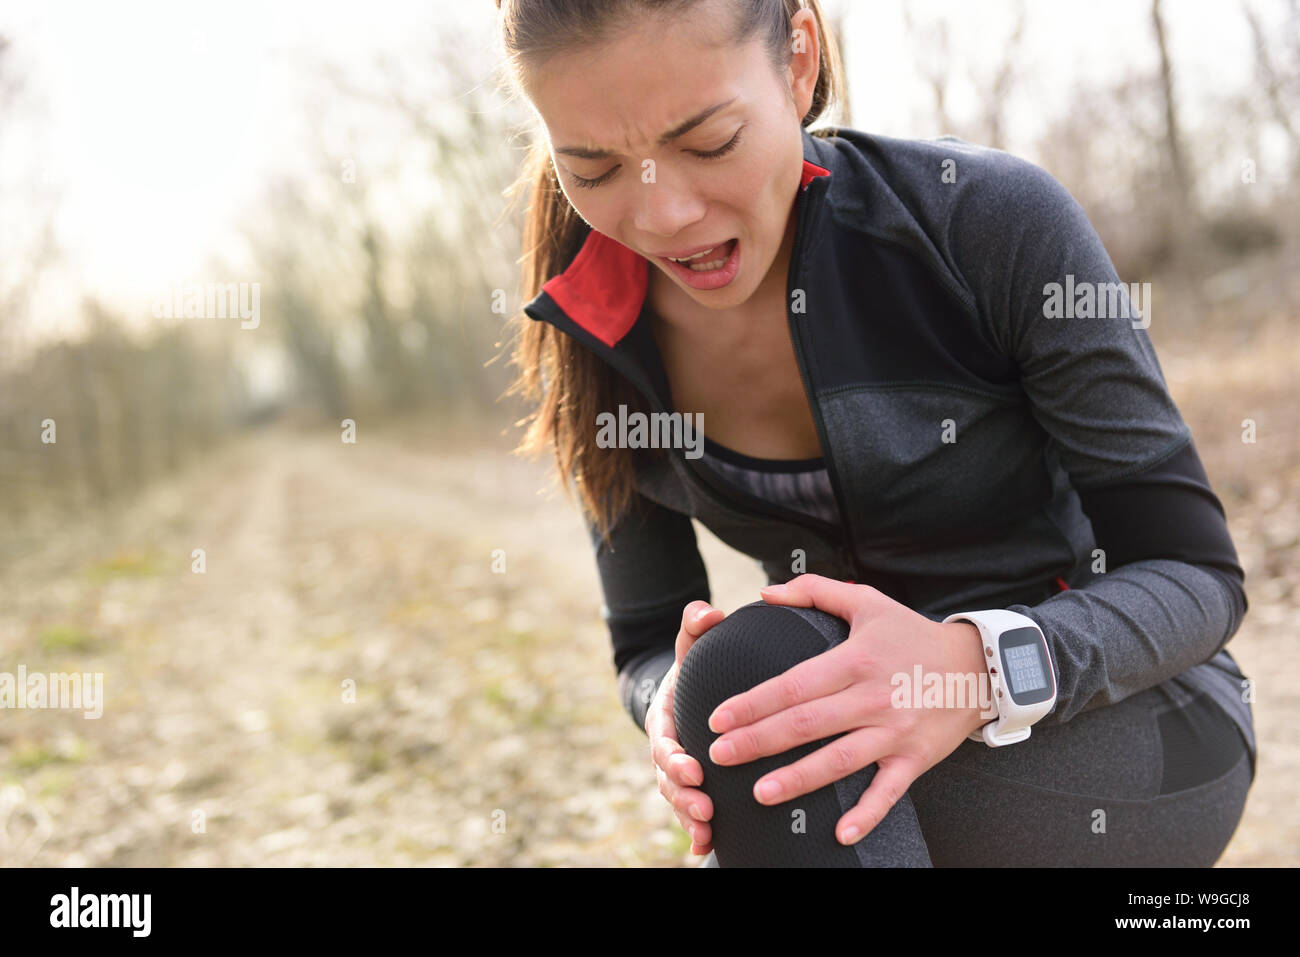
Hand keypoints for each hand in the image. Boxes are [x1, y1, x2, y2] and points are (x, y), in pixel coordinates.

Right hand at [645, 599, 725, 855]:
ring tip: (708, 831)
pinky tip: (706, 848)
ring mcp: (676, 770)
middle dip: (683, 795)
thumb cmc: (696, 666)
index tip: (694, 768)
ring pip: (676, 798)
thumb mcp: (692, 645)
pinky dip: (694, 831)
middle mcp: (666, 747)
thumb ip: (695, 625)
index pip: (664, 740)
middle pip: (666, 777)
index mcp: (664, 717)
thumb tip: (707, 610)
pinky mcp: (691, 785)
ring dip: (688, 816)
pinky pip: (689, 812)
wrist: (691, 691)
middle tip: (706, 808)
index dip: (675, 757)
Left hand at [704, 574, 990, 846]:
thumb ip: (814, 590)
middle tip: (719, 755)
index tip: (718, 716)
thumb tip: (766, 593)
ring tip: (759, 793)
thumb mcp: (867, 601)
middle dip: (757, 741)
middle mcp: (872, 698)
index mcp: (855, 660)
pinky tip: (840, 833)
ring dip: (797, 779)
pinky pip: (888, 791)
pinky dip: (867, 814)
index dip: (753, 702)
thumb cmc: (913, 634)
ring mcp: (893, 731)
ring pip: (838, 760)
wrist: (979, 666)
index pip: (793, 685)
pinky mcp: (914, 758)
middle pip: (805, 724)